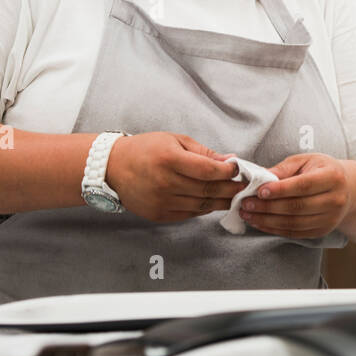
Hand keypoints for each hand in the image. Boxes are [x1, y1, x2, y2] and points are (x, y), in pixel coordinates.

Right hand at [103, 132, 245, 222]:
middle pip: (208, 190)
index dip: (228, 172)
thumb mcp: (174, 140)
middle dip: (230, 188)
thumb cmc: (145, 149)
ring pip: (201, 205)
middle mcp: (165, 183)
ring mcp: (161, 201)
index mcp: (170, 160)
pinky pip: (189, 214)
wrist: (113, 167)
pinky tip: (212, 201)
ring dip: (221, 201)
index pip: (208, 171)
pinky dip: (204, 208)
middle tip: (242, 186)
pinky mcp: (159, 214)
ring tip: (232, 195)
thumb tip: (228, 161)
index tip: (237, 170)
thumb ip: (203, 152)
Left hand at [238, 153, 352, 239]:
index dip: (281, 189)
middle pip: (298, 206)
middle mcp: (335, 200)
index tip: (260, 190)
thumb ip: (283, 169)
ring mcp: (330, 218)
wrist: (347, 189)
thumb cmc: (321, 170)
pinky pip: (295, 233)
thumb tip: (258, 177)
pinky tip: (259, 223)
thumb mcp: (306, 161)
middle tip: (246, 203)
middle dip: (268, 206)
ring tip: (248, 214)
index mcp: (332, 177)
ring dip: (267, 220)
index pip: (304, 185)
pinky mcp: (322, 231)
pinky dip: (274, 229)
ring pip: (294, 223)